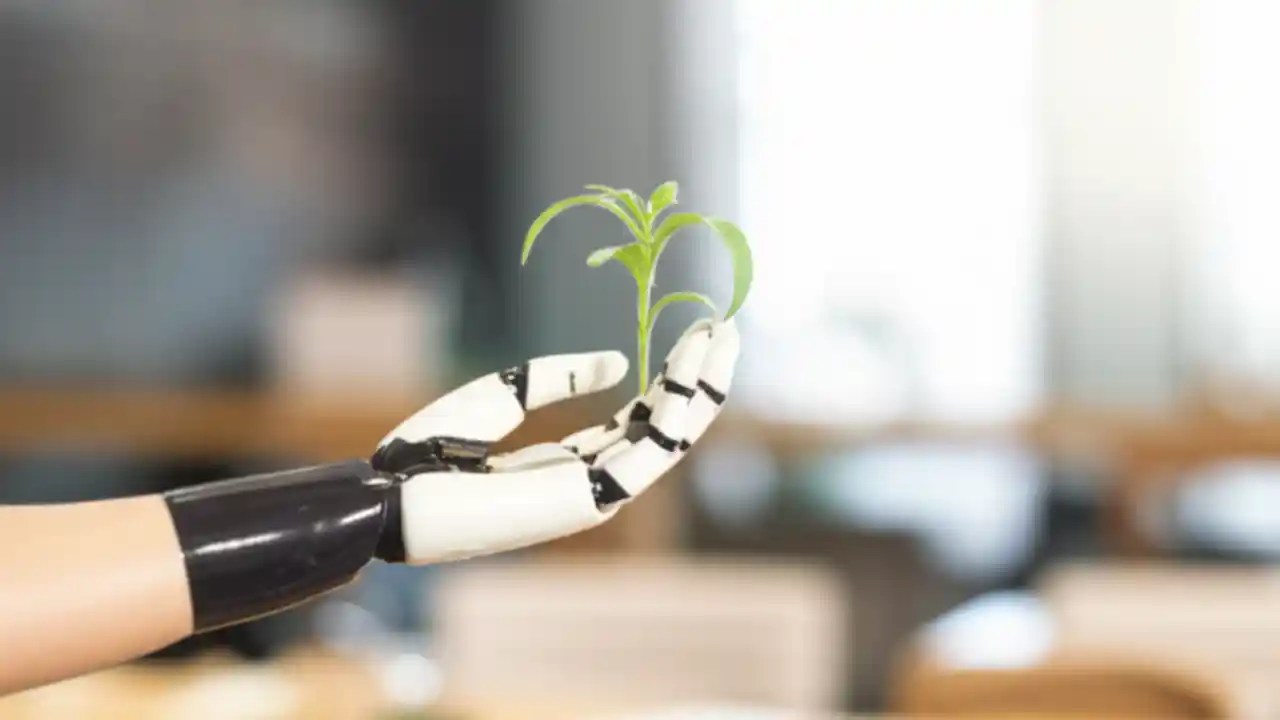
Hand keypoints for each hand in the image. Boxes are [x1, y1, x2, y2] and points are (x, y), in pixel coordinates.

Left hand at [370, 319, 739, 563]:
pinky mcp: (587, 498)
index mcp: (567, 465)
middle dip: (697, 382)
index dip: (669, 382)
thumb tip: (623, 363)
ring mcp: (591, 495)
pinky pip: (648, 455)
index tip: (693, 337)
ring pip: (668, 442)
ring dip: (699, 391)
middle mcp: (588, 484)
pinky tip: (690, 376)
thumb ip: (559, 379)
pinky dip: (674, 415)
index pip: (637, 424)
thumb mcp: (501, 396)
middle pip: (663, 432)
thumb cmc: (430, 452)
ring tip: (720, 339)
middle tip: (723, 331)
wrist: (390, 494)